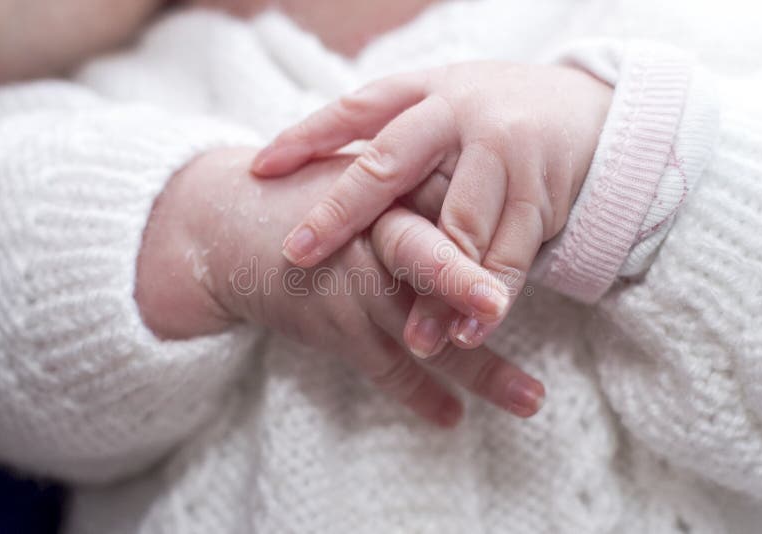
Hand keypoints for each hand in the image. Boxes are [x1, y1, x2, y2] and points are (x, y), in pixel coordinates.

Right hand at [136, 147, 544, 425]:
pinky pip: (386, 369)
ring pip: (420, 333)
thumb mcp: (366, 175)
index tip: (527, 238)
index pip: (451, 205)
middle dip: (459, 283)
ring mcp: (351, 286)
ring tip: (531, 400)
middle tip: (496, 304)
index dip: (488, 225)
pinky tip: (451, 417)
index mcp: (390, 188)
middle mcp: (371, 236)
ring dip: (480, 370)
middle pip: (424, 260)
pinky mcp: (335, 328)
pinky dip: (420, 396)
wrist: (229, 224)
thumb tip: (503, 203)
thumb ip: (425, 186)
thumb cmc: (313, 196)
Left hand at [251, 62, 611, 354]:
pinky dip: (487, 293)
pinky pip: (511, 252)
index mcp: (428, 93)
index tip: (257, 171)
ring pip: (456, 224)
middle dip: (343, 211)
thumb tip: (321, 166)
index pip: (355, 109)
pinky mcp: (541, 189)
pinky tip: (468, 331)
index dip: (305, 137)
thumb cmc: (501, 120)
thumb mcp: (448, 108)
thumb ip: (396, 134)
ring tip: (404, 332)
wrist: (597, 110)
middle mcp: (459, 114)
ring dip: (428, 283)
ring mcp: (503, 149)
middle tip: (300, 253)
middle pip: (389, 164)